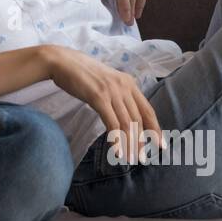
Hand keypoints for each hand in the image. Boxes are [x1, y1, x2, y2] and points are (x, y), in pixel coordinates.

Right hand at [42, 45, 164, 162]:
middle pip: (138, 119)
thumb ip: (117, 94)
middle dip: (141, 141)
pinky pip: (112, 123)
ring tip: (130, 159)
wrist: (61, 61)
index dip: (155, 128)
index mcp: (128, 82)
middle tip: (141, 159)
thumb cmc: (80, 73)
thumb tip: (123, 113)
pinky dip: (116, 139)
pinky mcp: (99, 97)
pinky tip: (117, 151)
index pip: (147, 109)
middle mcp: (124, 86)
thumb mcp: (106, 81)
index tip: (160, 144)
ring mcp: (112, 91)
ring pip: (126, 123)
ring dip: (130, 144)